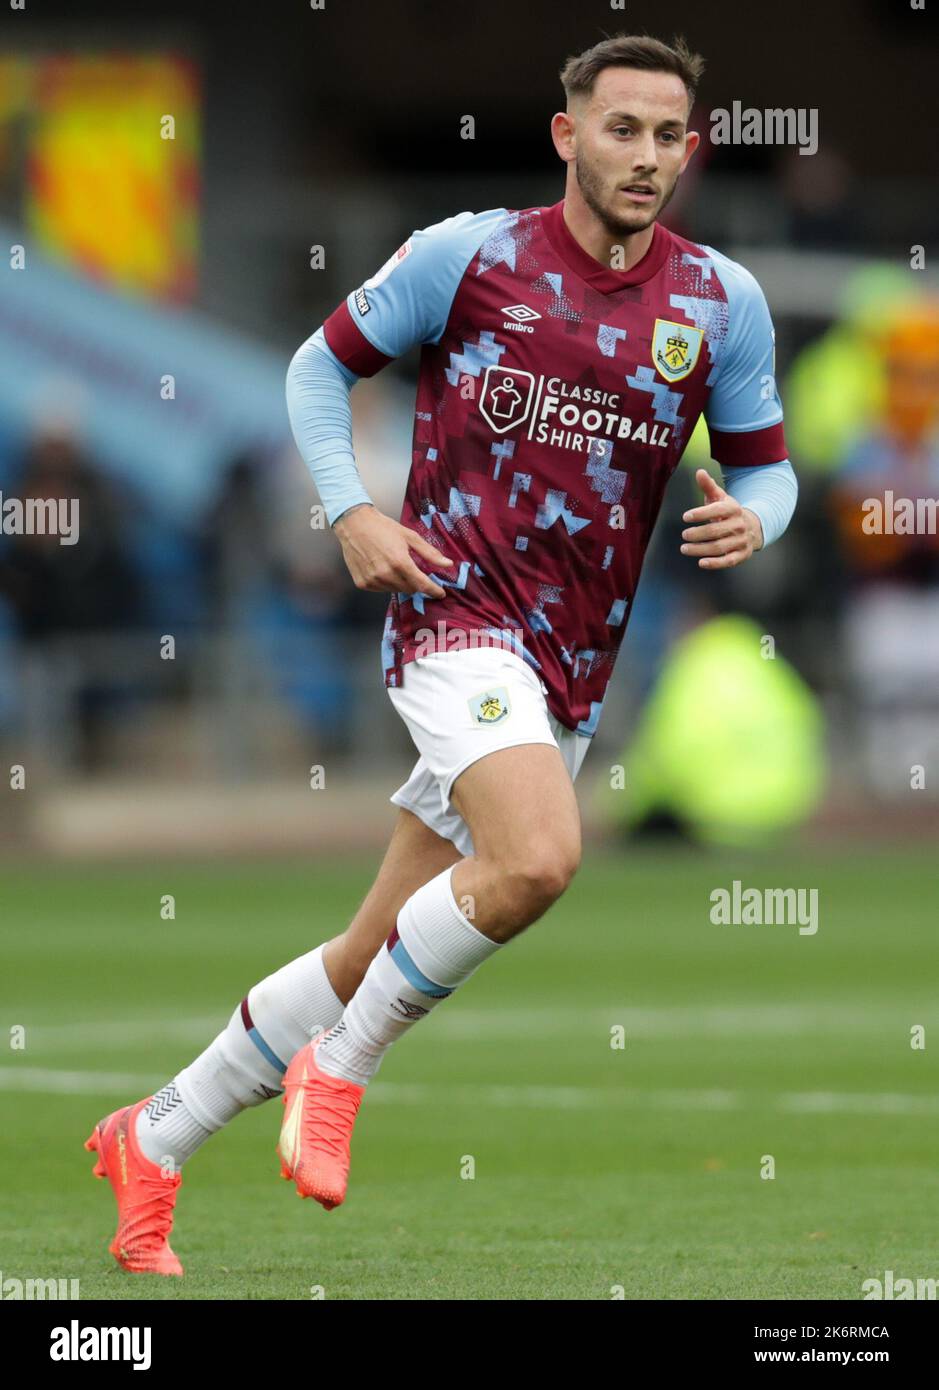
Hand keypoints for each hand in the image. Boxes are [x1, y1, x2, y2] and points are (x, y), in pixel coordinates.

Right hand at [332, 504, 453, 599]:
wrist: (354, 524)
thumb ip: (429, 553)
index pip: (422, 585)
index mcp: (400, 562)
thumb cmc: (383, 527)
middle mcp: (386, 575)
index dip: (434, 591)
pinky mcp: (363, 583)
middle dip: (415, 582)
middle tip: (411, 568)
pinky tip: (380, 567)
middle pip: (410, 589)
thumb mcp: (409, 536)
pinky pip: (381, 589)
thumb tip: (448, 564)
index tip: (440, 593)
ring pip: (395, 590)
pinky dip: (385, 582)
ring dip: (399, 582)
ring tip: (392, 564)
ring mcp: (373, 580)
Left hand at [680, 468, 763, 569]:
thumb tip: (699, 472)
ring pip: (719, 547)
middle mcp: (739, 525)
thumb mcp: (719, 498)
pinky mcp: (741, 555)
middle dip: (697, 534)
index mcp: (733, 509)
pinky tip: (701, 563)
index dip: (701, 513)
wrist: (752, 527)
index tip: (685, 517)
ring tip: (684, 548)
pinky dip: (715, 563)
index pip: (717, 510)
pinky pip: (728, 561)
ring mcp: (741, 541)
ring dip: (699, 549)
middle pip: (715, 531)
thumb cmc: (727, 512)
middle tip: (684, 535)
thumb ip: (708, 486)